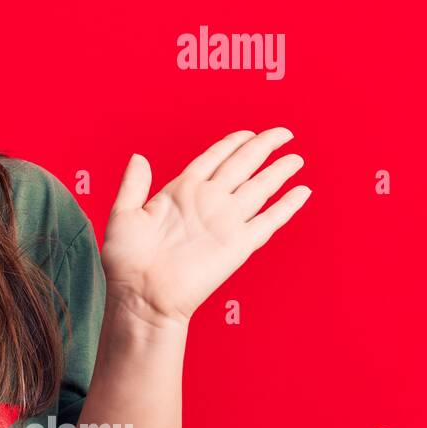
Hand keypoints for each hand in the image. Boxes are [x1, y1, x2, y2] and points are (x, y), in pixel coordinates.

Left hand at [101, 128, 309, 327]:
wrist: (140, 295)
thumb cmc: (126, 260)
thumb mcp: (123, 214)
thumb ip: (133, 184)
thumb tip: (139, 156)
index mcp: (180, 191)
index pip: (213, 159)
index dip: (232, 144)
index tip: (249, 132)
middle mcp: (207, 202)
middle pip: (242, 166)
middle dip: (263, 147)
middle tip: (284, 133)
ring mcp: (225, 222)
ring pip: (260, 188)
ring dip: (279, 172)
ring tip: (295, 158)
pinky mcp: (238, 245)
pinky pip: (269, 220)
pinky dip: (286, 206)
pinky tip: (302, 192)